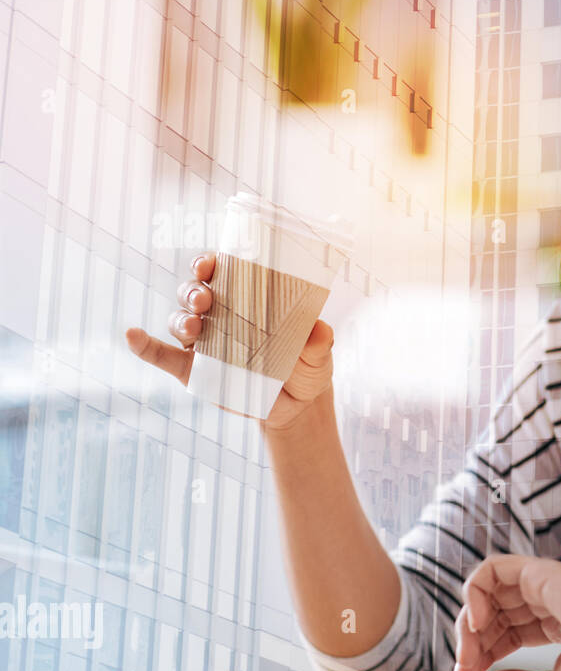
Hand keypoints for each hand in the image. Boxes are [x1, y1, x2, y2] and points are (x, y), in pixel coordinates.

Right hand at [123, 251, 335, 431]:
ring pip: (179, 320)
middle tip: (206, 300)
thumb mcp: (319, 355)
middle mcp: (220, 316)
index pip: (223, 272)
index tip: (211, 263)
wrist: (297, 408)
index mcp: (248, 300)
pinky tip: (131, 335)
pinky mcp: (193, 371)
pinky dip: (143, 345)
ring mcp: (203, 343)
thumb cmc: (306, 368)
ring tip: (194, 326)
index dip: (210, 262)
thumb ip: (318, 343)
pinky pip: (161, 356)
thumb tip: (320, 330)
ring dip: (180, 317)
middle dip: (194, 290)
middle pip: (195, 292)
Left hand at [453, 554, 560, 670]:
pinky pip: (493, 570)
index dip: (483, 654)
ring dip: (468, 623)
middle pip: (493, 614)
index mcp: (558, 623)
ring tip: (469, 652)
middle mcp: (549, 600)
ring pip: (487, 592)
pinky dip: (475, 592)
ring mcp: (544, 584)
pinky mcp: (540, 572)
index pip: (507, 632)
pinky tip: (477, 624)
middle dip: (471, 644)